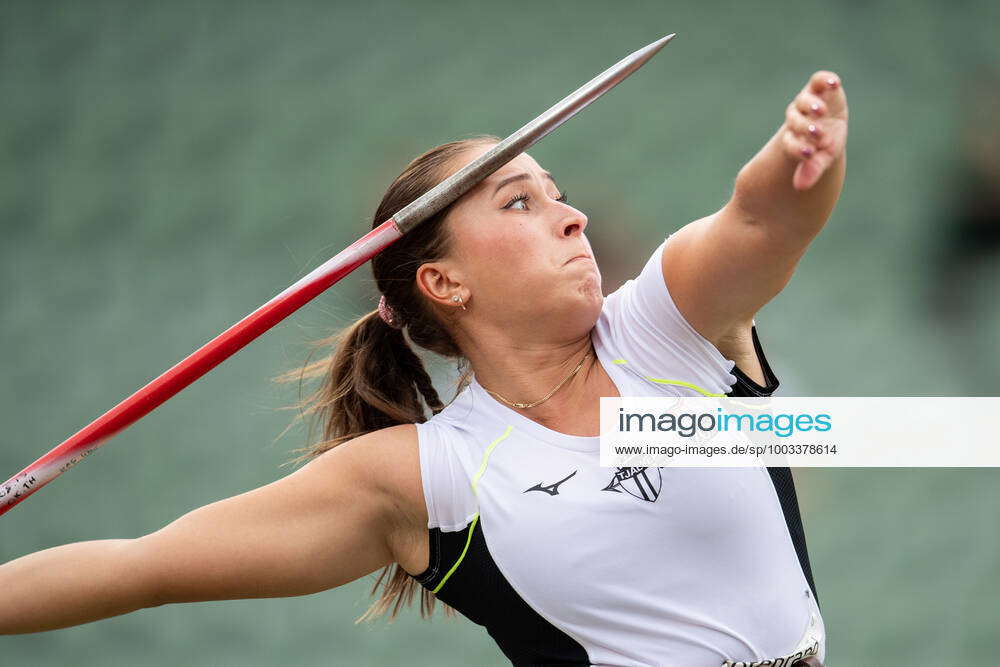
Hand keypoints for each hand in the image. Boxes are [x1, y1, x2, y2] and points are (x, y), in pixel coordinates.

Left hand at [783, 71, 847, 190]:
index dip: (798, 148)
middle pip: (794, 121)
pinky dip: (825, 80)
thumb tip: (799, 187)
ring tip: (820, 111)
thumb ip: (812, 170)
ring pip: (803, 101)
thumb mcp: (822, 157)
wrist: (830, 123)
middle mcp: (797, 117)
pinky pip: (818, 80)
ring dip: (811, 105)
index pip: (790, 142)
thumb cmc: (824, 145)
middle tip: (816, 133)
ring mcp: (808, 100)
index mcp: (794, 136)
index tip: (809, 153)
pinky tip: (834, 83)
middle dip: (804, 127)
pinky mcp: (820, 86)